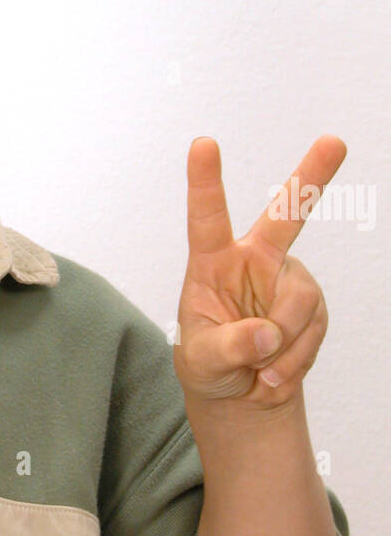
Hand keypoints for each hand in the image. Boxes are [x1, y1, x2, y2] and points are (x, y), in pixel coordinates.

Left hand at [172, 134, 345, 410]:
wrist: (240, 393)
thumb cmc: (207, 364)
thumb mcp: (201, 361)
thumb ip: (227, 347)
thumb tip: (265, 335)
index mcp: (213, 263)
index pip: (207, 219)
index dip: (205, 182)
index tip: (202, 144)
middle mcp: (255, 261)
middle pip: (287, 215)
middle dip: (312, 176)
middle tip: (334, 142)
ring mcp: (288, 281)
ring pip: (299, 302)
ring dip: (280, 345)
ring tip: (258, 366)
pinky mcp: (312, 306)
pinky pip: (313, 330)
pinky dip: (293, 359)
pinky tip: (274, 370)